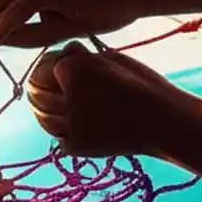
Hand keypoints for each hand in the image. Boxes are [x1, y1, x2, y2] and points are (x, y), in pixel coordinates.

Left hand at [27, 42, 196, 155]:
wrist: (167, 122)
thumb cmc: (143, 85)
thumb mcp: (112, 59)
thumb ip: (81, 57)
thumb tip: (61, 54)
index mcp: (73, 70)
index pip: (43, 66)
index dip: (49, 66)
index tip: (59, 67)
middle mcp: (66, 97)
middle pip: (34, 93)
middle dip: (39, 87)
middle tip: (51, 87)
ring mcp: (70, 125)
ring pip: (42, 117)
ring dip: (47, 110)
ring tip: (63, 105)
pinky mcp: (76, 147)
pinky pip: (57, 138)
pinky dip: (62, 132)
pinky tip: (75, 124)